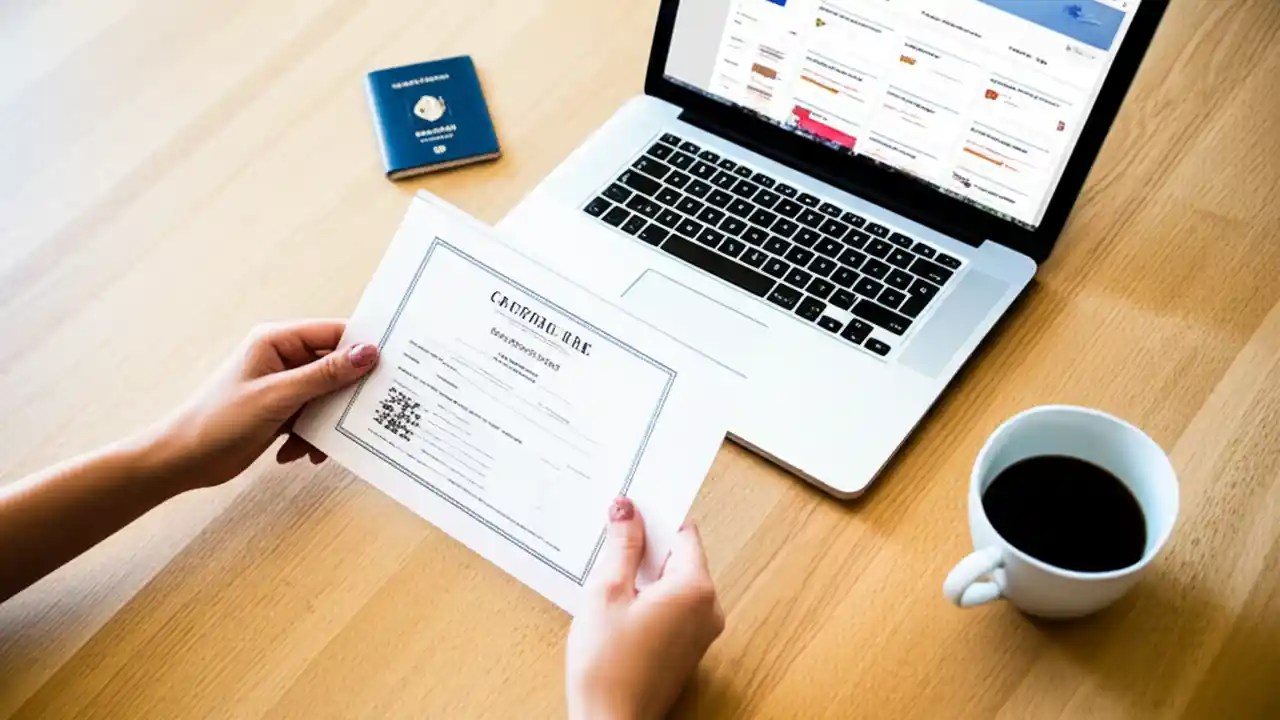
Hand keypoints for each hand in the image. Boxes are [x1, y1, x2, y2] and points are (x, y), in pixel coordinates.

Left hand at [142, 320, 377, 490]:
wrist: (183, 460)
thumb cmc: (219, 421)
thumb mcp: (278, 396)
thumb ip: (325, 374)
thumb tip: (368, 353)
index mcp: (276, 340)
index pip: (333, 333)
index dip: (361, 348)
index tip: (390, 367)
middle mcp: (281, 358)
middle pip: (334, 367)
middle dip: (346, 395)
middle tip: (366, 414)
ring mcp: (282, 386)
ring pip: (327, 397)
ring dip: (327, 422)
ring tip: (317, 445)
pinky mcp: (281, 410)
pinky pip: (314, 417)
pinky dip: (312, 436)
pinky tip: (297, 452)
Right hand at [566, 498, 724, 719]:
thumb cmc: (608, 666)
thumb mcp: (607, 591)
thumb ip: (622, 545)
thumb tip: (627, 510)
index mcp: (695, 588)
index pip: (684, 532)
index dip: (655, 516)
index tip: (630, 506)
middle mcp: (709, 609)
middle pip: (680, 557)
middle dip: (647, 546)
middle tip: (612, 541)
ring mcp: (701, 632)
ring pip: (675, 583)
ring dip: (646, 573)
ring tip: (611, 579)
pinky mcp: (687, 648)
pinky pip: (674, 607)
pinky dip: (651, 598)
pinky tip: (621, 606)